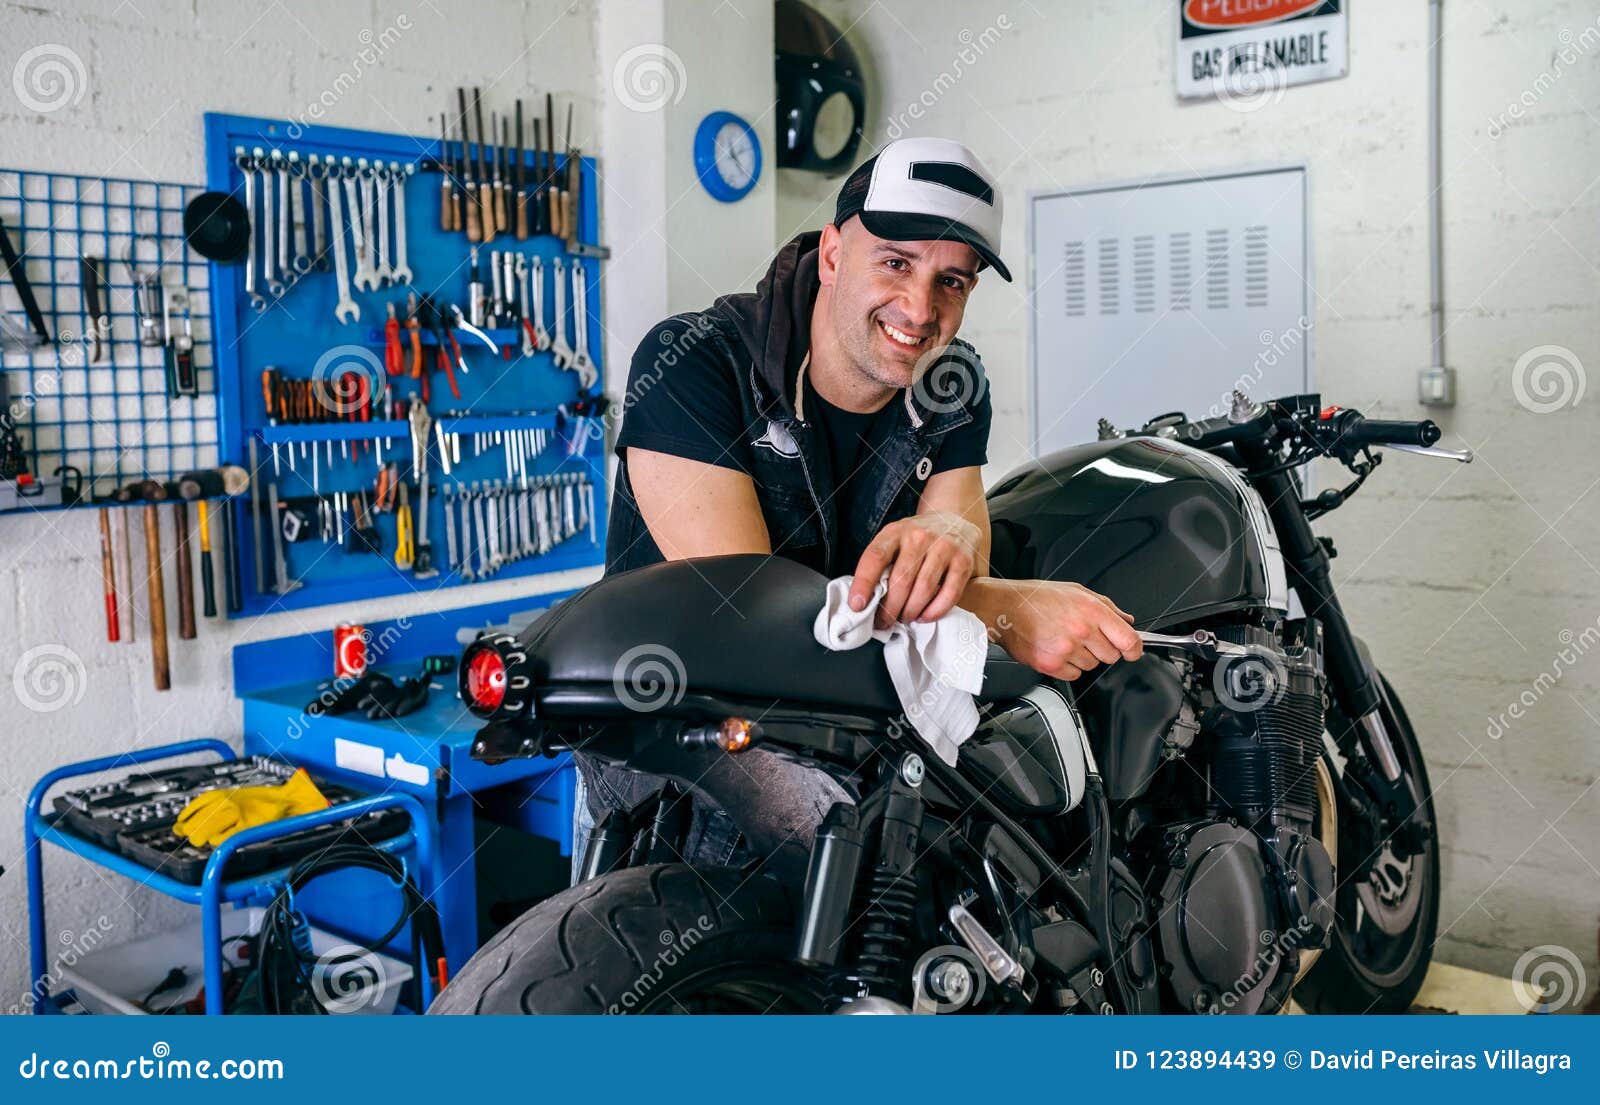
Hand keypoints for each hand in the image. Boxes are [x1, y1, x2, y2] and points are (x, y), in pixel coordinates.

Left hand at [849, 511, 981, 627]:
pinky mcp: (963, 561)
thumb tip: (865, 600)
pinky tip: (924, 616)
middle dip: (889, 608)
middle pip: (900, 580)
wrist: (954, 519)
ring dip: (911, 611)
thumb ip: (881, 563)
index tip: (857, 606)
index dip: (863, 583)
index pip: (875, 557)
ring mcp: (944, 547)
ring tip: (904, 619)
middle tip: (884, 622)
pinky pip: (949, 593)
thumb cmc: (917, 538)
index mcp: (895, 531)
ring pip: (923, 589)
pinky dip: (934, 611)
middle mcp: (919, 536)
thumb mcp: (894, 539)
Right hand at [966, 578, 1141, 680]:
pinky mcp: (1051, 664)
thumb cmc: (1036, 598)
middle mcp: (1081, 630)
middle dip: (1103, 649)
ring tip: (1065, 639)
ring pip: (1091, 666)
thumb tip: (1126, 620)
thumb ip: (1106, 606)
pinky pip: (1073, 675)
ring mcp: (1065, 650)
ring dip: (1083, 657)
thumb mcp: (1076, 591)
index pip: (1128, 640)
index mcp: (1091, 610)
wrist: (1004, 608)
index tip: (1133, 651)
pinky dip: (1068, 666)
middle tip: (1085, 637)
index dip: (1134, 649)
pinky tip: (1056, 649)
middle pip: (1111, 656)